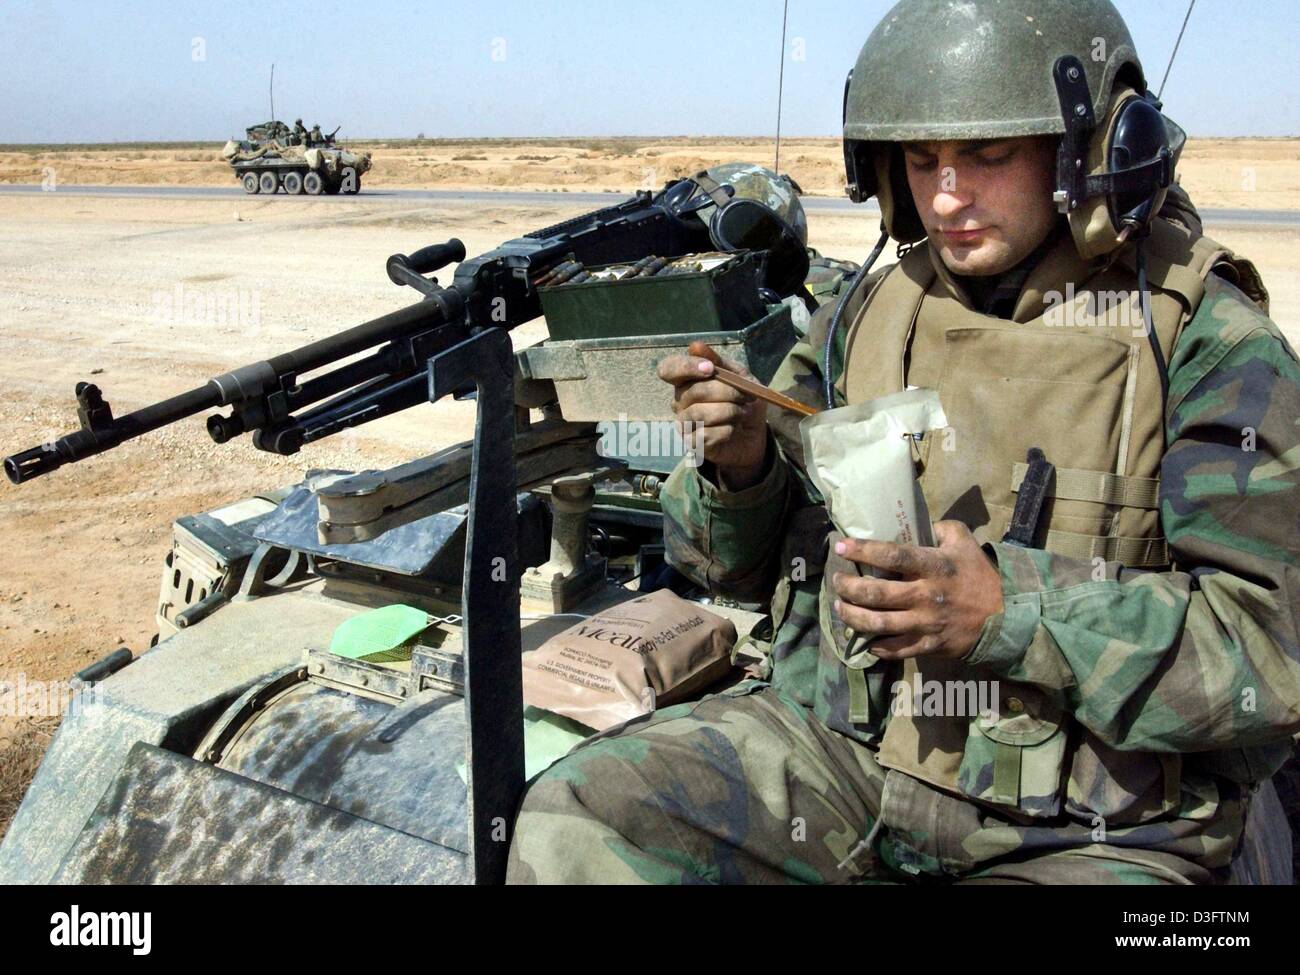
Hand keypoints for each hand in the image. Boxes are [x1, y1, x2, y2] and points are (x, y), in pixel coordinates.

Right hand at [657, 341, 768, 488]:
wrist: (754, 434)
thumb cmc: (743, 401)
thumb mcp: (740, 376)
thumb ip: (719, 362)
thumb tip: (695, 345)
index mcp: (686, 380)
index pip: (668, 369)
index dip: (686, 367)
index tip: (710, 369)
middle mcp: (679, 401)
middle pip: (694, 391)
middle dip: (727, 391)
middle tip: (747, 396)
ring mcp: (684, 424)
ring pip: (700, 413)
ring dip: (729, 411)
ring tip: (744, 412)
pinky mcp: (692, 444)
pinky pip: (706, 434)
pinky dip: (727, 430)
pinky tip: (734, 429)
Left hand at [830, 521, 1003, 659]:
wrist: (1006, 616)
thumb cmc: (980, 575)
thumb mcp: (964, 541)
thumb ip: (941, 527)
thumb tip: (918, 522)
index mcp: (934, 566)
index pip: (892, 556)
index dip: (862, 551)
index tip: (840, 546)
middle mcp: (926, 596)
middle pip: (876, 594)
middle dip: (849, 587)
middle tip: (836, 581)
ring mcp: (926, 623)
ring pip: (879, 624)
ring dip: (853, 616)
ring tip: (840, 607)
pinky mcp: (929, 645)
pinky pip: (895, 649)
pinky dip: (876, 646)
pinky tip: (864, 639)